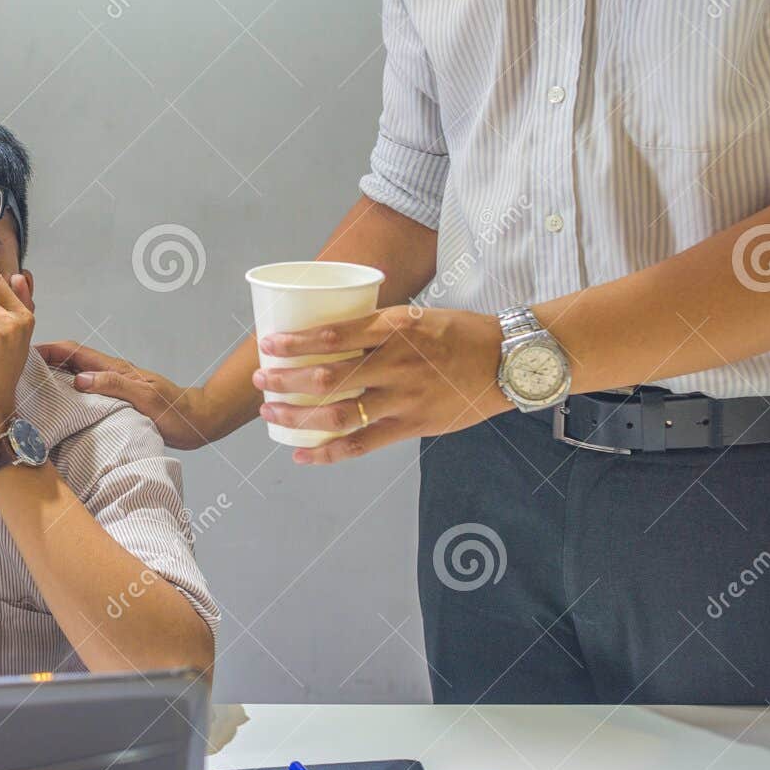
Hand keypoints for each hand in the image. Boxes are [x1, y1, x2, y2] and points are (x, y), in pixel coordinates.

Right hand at [36, 342, 216, 449]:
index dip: (46, 349)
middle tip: (13, 371)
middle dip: (41, 361)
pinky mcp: (114, 400)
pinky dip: (65, 393)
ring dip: (50, 377)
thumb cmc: (176, 411)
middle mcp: (109, 374)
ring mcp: (111, 386)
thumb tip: (79, 379)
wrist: (197, 422)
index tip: (21, 354)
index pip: (73, 351)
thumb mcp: (147, 397)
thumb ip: (115, 385)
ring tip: (26, 388)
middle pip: (68, 360)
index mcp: (114, 369)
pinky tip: (55, 406)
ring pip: (73, 375)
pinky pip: (82, 392)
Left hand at [253, 306, 510, 462]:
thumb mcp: (416, 316)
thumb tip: (330, 332)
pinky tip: (301, 453)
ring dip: (297, 416)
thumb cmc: (459, 333)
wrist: (508, 361)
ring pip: (338, 413)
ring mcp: (404, 398)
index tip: (269, 344)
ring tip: (270, 412)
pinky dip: (327, 452)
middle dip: (286, 380)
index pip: (334, 334)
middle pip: (327, 377)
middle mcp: (397, 363)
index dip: (296, 342)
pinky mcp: (412, 426)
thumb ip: (377, 327)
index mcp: (395, 327)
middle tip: (262, 379)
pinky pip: (361, 444)